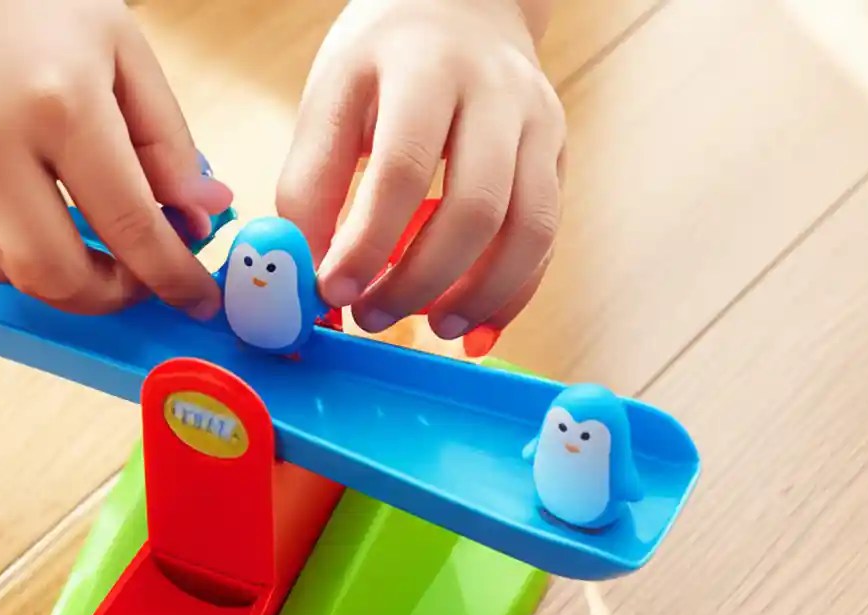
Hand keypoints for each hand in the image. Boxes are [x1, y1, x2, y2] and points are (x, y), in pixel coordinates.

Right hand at [0, 0, 232, 318]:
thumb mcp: (122, 48)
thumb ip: (166, 141)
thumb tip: (199, 216)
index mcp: (63, 101)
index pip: (128, 225)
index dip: (170, 277)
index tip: (195, 300)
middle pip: (52, 273)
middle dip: (106, 296)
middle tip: (133, 279)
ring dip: (47, 278)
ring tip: (78, 244)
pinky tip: (24, 219)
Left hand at [278, 0, 564, 338]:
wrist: (463, 4)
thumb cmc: (383, 61)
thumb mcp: (331, 98)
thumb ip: (312, 185)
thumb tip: (310, 281)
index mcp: (425, 69)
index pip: (402, 168)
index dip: (367, 241)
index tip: (333, 290)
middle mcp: (497, 94)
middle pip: (476, 207)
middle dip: (421, 280)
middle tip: (372, 317)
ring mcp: (539, 125)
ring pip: (530, 230)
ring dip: (479, 295)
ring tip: (432, 330)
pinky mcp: (558, 156)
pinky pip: (547, 239)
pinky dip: (513, 293)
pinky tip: (473, 326)